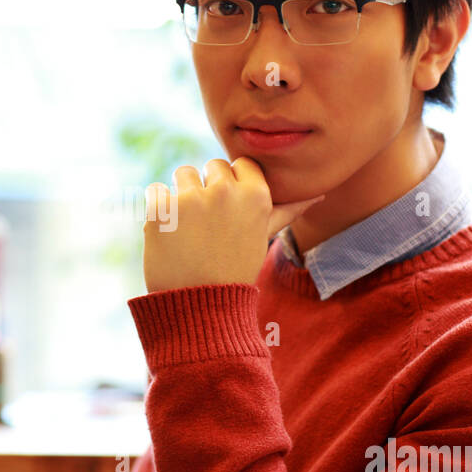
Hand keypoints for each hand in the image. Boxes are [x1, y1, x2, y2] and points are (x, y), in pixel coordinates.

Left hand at [142, 157, 323, 293]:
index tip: (230, 213)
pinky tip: (168, 235)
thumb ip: (286, 211)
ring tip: (189, 231)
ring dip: (181, 196)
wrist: (199, 307)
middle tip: (209, 228)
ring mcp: (191, 198)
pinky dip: (158, 211)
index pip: (240, 164)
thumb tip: (317, 195)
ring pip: (182, 174)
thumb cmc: (234, 270)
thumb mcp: (262, 238)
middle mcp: (225, 190)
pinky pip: (155, 190)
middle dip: (207, 190)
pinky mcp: (161, 209)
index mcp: (256, 194)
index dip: (233, 187)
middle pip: (211, 167)